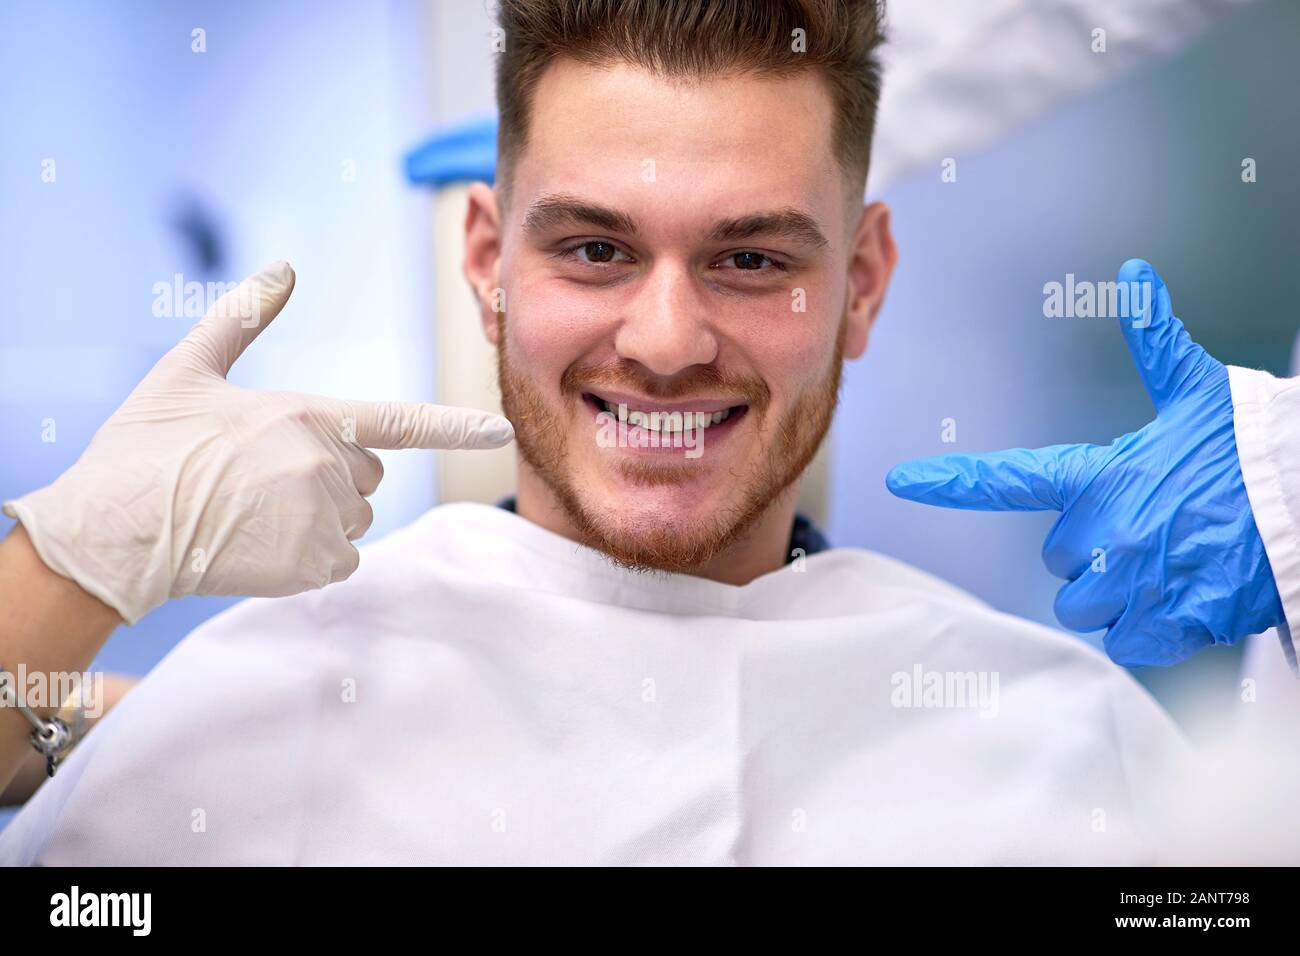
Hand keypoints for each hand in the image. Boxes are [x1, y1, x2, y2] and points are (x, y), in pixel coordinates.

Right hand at [3, 261, 513, 623]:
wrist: (113, 532)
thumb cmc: (146, 450)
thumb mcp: (188, 370)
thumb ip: (243, 316)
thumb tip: (284, 265)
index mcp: (311, 414)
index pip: (402, 422)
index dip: (455, 427)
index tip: (501, 431)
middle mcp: (329, 464)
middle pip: (367, 476)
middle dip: (330, 477)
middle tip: (261, 481)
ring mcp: (324, 517)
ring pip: (354, 518)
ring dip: (319, 519)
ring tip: (253, 514)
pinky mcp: (313, 564)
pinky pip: (341, 560)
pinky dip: (310, 559)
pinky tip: (260, 547)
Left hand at [886, 259, 1283, 665]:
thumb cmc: (1252, 443)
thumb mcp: (1200, 389)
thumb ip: (1157, 340)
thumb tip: (1135, 272)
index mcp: (1099, 474)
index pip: (1007, 478)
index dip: (950, 481)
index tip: (901, 480)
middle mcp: (1105, 529)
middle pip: (1058, 560)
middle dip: (1093, 551)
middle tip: (1145, 526)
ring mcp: (1136, 580)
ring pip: (1085, 606)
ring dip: (1117, 593)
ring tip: (1165, 561)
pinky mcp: (1171, 622)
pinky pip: (1129, 642)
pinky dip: (1151, 631)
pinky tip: (1183, 598)